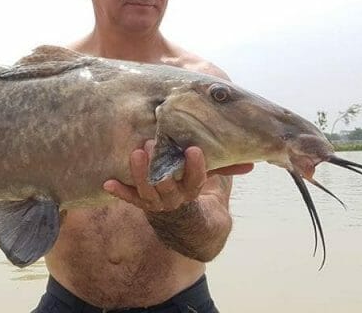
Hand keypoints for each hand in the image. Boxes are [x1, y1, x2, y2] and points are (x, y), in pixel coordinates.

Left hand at [103, 140, 252, 211]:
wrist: (182, 219)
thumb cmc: (193, 184)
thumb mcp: (211, 177)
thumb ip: (226, 166)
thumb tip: (253, 159)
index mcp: (192, 189)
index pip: (197, 179)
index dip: (196, 167)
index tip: (193, 149)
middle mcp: (174, 198)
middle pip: (167, 184)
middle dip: (160, 165)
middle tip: (153, 143)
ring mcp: (156, 202)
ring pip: (147, 191)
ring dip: (141, 173)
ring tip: (137, 152)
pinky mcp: (141, 202)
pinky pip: (129, 199)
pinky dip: (119, 191)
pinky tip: (108, 182)